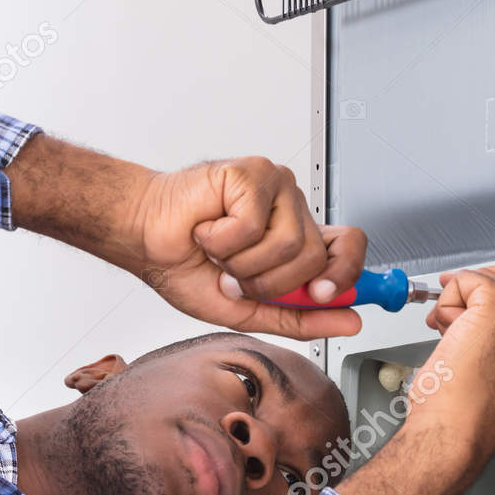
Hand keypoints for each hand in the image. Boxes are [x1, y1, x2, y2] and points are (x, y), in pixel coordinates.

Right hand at [131, 157, 367, 339]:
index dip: (345, 273)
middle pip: (316, 258)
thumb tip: (350, 320)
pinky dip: (222, 241)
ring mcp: (276, 188)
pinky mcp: (253, 173)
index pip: (350, 247)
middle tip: (235, 276)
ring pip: (289, 245)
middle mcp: (291, 211)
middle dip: (269, 283)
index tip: (322, 294)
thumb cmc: (187, 265)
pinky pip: (254, 225)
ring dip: (243, 264)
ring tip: (218, 252)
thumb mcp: (249, 310)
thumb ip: (299, 318)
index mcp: (296, 239)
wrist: (144, 238)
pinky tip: (208, 229)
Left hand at [411, 263, 494, 462]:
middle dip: (478, 293)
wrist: (458, 432)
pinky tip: (447, 332)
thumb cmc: (475, 418)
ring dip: (459, 302)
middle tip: (453, 316)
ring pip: (488, 278)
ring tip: (452, 337)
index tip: (479, 313)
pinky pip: (465, 281)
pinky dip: (446, 302)